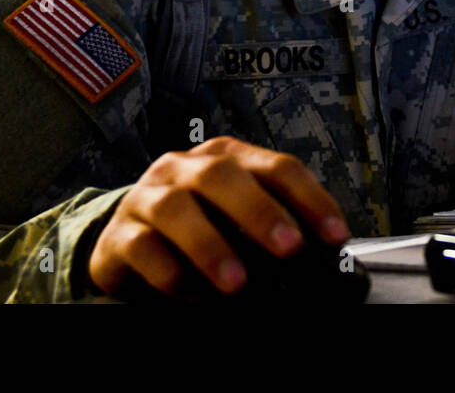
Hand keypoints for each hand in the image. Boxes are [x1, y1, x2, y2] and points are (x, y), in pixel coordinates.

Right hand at [88, 136, 349, 297]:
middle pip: (222, 176)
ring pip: (175, 208)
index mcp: (228, 158)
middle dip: (260, 212)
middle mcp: (185, 168)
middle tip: (289, 249)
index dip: (309, 198)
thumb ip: (275, 229)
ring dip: (210, 245)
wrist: (129, 243)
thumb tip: (319, 257)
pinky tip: (195, 296)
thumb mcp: (241, 221)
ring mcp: (148, 197)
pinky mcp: (119, 236)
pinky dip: (171, 273)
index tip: (335, 236)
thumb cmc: (203, 228)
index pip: (276, 167)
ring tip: (237, 284)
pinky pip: (142, 247)